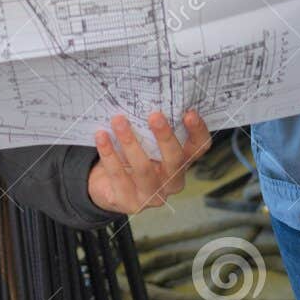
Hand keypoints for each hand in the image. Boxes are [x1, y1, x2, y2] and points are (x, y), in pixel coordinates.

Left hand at [87, 110, 211, 213]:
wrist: (106, 186)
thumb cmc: (131, 157)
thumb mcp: (146, 143)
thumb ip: (151, 129)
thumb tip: (147, 97)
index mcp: (181, 164)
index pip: (198, 148)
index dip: (197, 132)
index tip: (189, 112)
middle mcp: (171, 182)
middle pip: (175, 161)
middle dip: (165, 137)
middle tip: (154, 115)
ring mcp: (151, 196)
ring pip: (144, 169)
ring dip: (130, 143)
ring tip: (119, 121)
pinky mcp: (129, 202)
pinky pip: (118, 176)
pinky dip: (109, 154)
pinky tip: (102, 136)